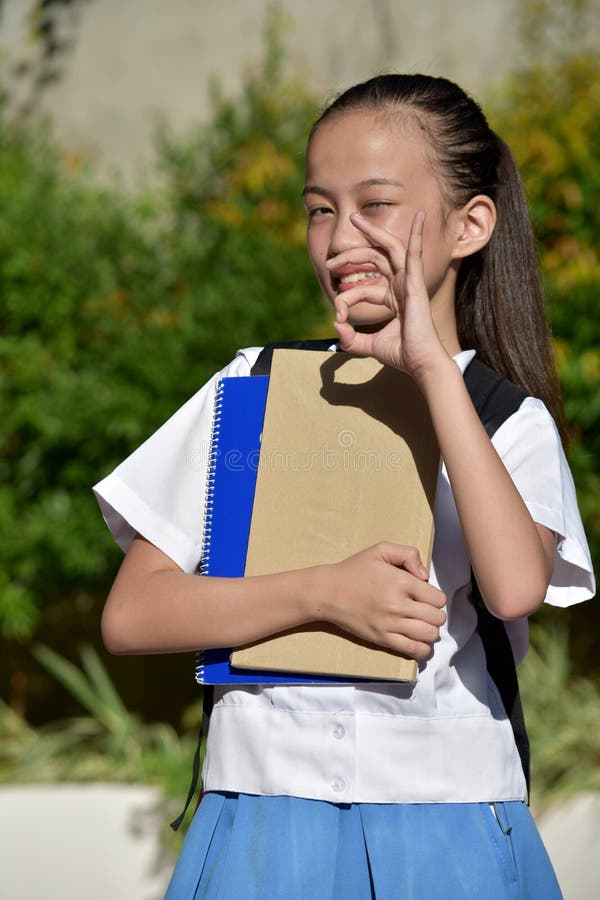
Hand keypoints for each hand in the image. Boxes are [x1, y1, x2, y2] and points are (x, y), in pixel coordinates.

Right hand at [323, 542, 446, 658]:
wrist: (328, 592)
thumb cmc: (354, 570)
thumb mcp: (380, 550)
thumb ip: (408, 554)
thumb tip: (425, 575)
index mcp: (401, 582)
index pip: (438, 599)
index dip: (435, 598)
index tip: (426, 596)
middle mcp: (399, 605)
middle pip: (437, 618)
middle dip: (435, 615)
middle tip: (424, 611)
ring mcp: (391, 625)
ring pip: (429, 635)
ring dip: (430, 631)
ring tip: (421, 625)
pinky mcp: (382, 639)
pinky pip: (413, 651)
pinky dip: (422, 649)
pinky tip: (418, 641)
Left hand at [327, 211, 447, 378]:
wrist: (419, 363)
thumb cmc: (401, 355)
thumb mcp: (368, 345)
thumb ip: (350, 339)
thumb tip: (335, 326)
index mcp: (393, 298)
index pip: (361, 289)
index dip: (345, 300)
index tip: (337, 317)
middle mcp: (401, 286)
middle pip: (374, 258)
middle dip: (350, 254)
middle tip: (330, 261)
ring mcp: (409, 282)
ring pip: (389, 248)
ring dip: (372, 232)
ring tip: (354, 219)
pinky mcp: (415, 284)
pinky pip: (415, 254)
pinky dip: (417, 234)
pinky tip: (419, 216)